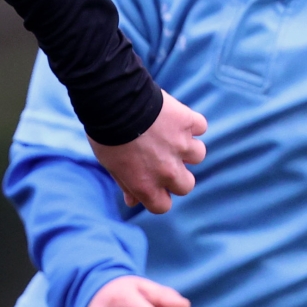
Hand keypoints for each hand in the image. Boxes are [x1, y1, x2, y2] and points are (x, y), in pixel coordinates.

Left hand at [89, 92, 207, 213]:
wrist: (114, 101)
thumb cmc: (106, 134)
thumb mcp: (110, 164)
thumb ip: (125, 183)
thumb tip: (132, 201)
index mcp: (146, 185)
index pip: (163, 205)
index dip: (159, 194)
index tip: (154, 183)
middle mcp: (167, 171)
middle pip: (186, 185)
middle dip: (178, 174)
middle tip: (164, 158)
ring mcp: (181, 146)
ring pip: (198, 155)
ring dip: (187, 146)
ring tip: (169, 134)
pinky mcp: (188, 122)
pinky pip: (200, 127)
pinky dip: (191, 122)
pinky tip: (175, 117)